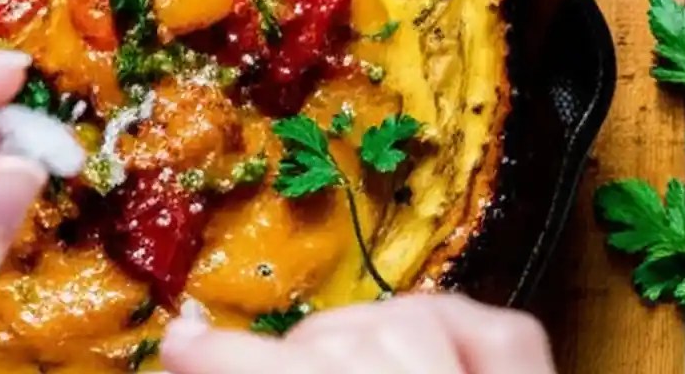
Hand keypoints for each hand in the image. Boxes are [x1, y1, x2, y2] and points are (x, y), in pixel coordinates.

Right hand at [158, 294, 555, 373]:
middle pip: (363, 343)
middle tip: (244, 362)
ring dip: (354, 334)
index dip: (231, 359)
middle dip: (294, 351)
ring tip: (319, 362)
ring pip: (418, 321)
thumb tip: (192, 355)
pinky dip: (454, 321)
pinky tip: (414, 334)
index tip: (179, 344)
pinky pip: (505, 331)